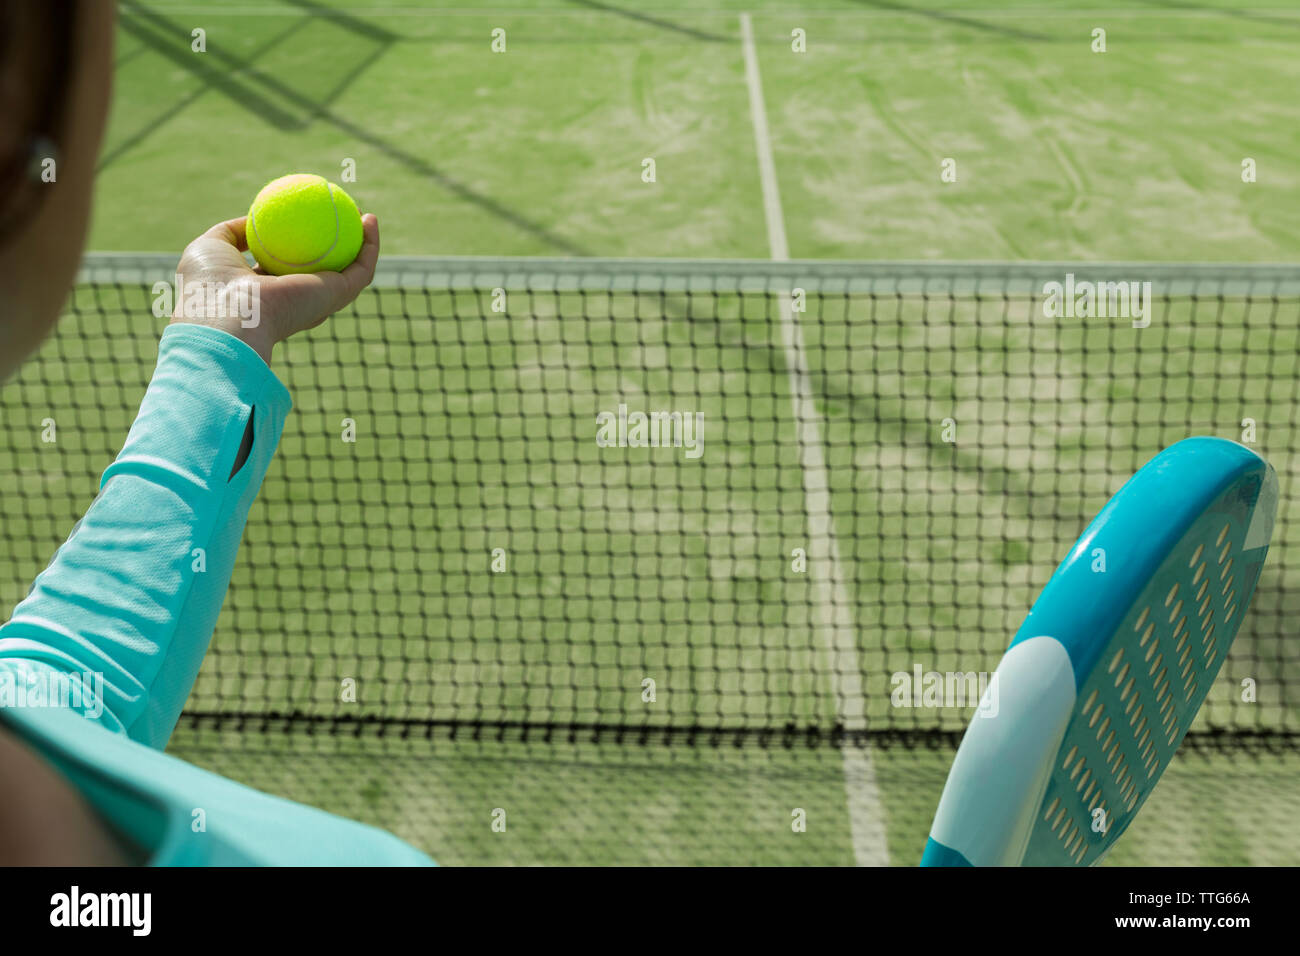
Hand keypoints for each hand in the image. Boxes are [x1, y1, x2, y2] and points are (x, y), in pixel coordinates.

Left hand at [169, 213, 378, 364]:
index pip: (292, 265)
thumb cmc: (210, 284)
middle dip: (340, 244)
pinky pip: (362, 269)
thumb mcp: (211, 246)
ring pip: (351, 270)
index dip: (303, 241)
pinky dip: (371, 245)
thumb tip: (251, 219)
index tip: (308, 215)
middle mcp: (299, 299)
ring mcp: (321, 300)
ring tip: (365, 215)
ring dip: (363, 242)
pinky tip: (370, 220)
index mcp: (271, 292)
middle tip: (342, 214)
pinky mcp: (336, 296)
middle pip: (327, 268)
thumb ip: (231, 232)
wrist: (227, 316)